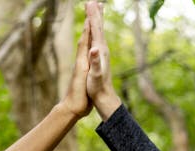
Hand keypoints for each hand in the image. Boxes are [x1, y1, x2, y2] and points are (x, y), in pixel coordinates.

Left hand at [59, 16, 92, 118]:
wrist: (72, 109)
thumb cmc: (77, 97)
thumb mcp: (82, 81)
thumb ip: (85, 67)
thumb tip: (89, 55)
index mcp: (81, 62)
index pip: (85, 42)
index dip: (88, 28)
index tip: (91, 14)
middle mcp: (81, 62)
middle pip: (85, 39)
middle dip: (89, 25)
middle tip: (91, 10)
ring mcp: (82, 66)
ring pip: (86, 46)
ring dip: (89, 34)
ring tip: (92, 23)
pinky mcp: (85, 72)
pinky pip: (88, 54)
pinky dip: (91, 46)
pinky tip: (92, 46)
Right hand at [86, 1, 120, 120]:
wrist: (105, 97)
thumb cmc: (98, 87)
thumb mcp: (95, 75)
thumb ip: (95, 62)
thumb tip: (94, 49)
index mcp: (100, 50)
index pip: (96, 29)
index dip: (92, 16)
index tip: (90, 3)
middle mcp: (103, 49)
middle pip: (99, 27)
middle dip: (95, 13)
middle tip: (93, 0)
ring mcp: (103, 52)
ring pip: (99, 31)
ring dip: (97, 20)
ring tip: (96, 10)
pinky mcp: (101, 57)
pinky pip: (98, 39)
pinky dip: (96, 31)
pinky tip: (96, 30)